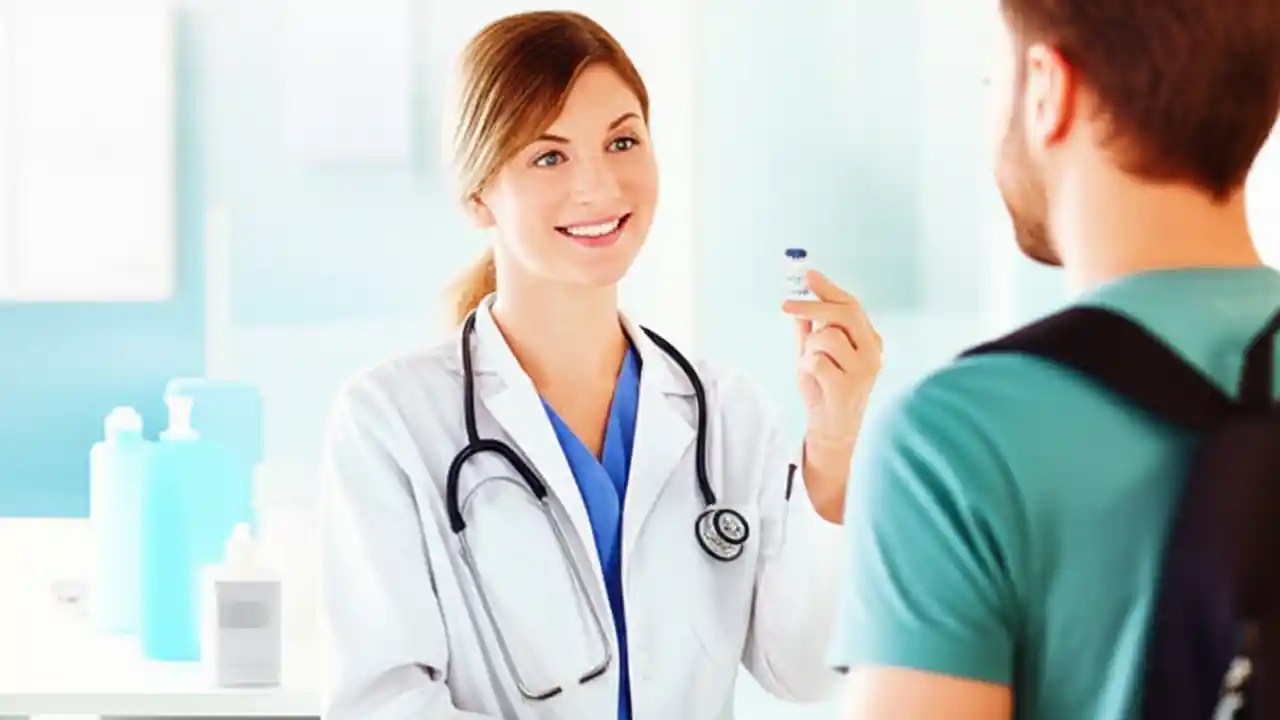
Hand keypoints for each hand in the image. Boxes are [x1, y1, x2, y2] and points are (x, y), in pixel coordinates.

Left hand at [781, 270, 882, 520]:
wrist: (831, 431)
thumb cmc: (825, 391)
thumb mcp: (815, 354)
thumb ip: (811, 329)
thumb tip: (801, 301)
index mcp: (869, 340)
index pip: (851, 305)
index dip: (829, 289)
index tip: (808, 275)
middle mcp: (873, 352)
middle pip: (844, 313)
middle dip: (812, 306)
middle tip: (785, 306)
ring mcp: (864, 369)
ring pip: (826, 336)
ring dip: (809, 351)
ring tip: (813, 369)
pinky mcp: (849, 386)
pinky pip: (816, 360)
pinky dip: (808, 369)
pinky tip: (817, 384)